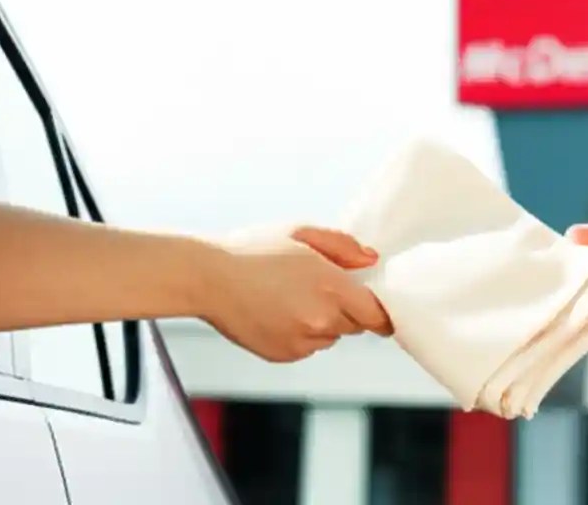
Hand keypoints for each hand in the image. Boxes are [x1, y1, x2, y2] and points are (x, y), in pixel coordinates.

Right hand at [199, 226, 391, 362]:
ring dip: (321, 323)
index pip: (376, 314)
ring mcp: (301, 342)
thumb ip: (342, 245)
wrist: (207, 278)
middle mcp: (321, 321)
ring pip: (329, 337)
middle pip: (354, 325)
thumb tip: (370, 260)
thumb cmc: (250, 250)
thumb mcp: (300, 232)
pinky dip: (300, 334)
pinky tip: (275, 312)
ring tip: (288, 297)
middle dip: (344, 309)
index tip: (377, 306)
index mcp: (331, 287)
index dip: (380, 311)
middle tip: (316, 287)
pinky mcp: (283, 355)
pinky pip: (306, 347)